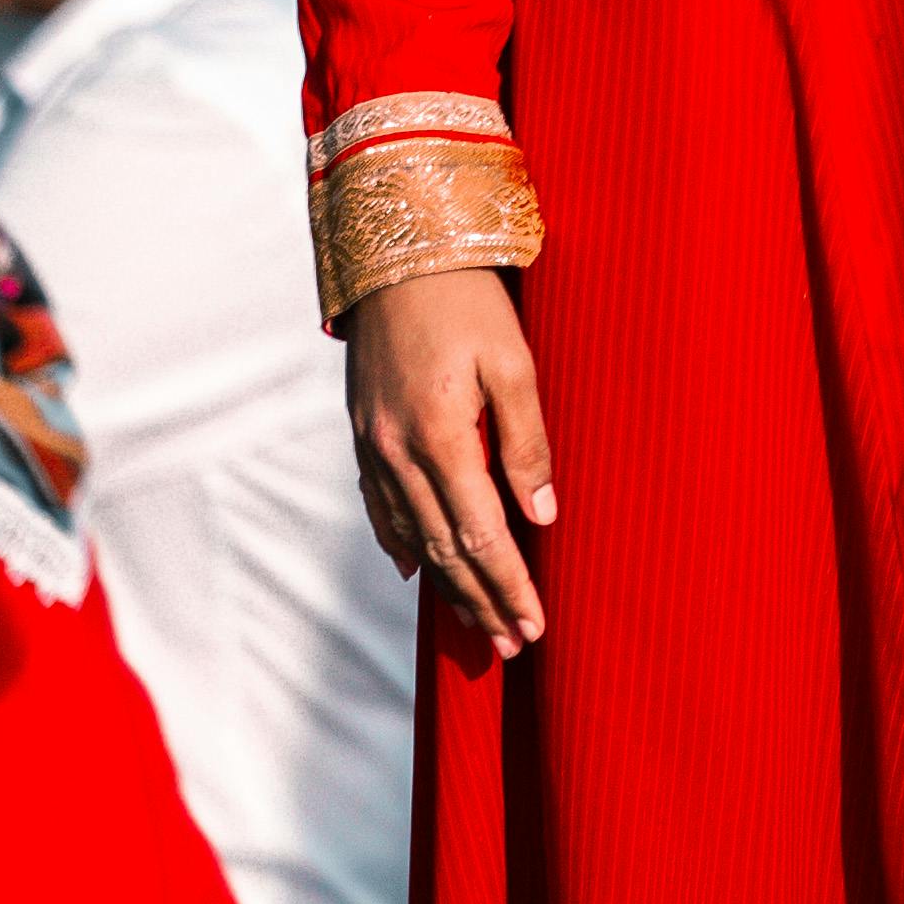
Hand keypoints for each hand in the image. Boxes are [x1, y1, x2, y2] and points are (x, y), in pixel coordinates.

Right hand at [345, 265, 555, 659]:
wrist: (397, 259)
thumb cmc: (468, 304)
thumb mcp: (515, 361)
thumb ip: (527, 442)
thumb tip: (540, 517)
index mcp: (440, 436)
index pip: (481, 535)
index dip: (509, 585)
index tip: (535, 625)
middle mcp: (397, 453)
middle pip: (445, 549)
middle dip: (481, 602)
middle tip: (514, 645)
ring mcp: (373, 448)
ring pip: (413, 536)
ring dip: (448, 584)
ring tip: (479, 624)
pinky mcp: (363, 436)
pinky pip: (383, 508)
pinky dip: (403, 545)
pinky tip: (419, 572)